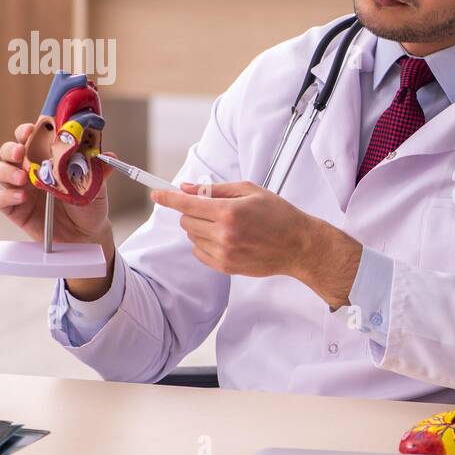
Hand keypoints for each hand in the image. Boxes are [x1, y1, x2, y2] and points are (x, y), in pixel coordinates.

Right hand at [0, 122, 115, 244]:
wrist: (86, 235)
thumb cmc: (88, 205)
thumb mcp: (96, 186)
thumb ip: (97, 170)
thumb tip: (108, 155)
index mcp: (47, 159)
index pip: (32, 138)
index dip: (28, 131)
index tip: (32, 129)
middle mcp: (30, 170)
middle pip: (10, 151)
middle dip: (12, 148)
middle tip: (21, 151)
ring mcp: (20, 188)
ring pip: (0, 170)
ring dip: (8, 171)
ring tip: (23, 178)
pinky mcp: (15, 208)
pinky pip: (0, 198)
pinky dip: (7, 195)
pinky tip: (22, 196)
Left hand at [151, 180, 362, 306]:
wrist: (299, 246)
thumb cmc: (278, 214)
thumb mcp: (251, 191)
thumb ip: (216, 189)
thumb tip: (188, 188)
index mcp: (229, 211)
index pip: (188, 203)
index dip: (168, 197)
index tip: (156, 193)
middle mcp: (224, 233)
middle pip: (186, 220)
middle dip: (193, 211)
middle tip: (212, 209)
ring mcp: (224, 253)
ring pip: (192, 236)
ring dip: (200, 228)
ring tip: (224, 225)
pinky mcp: (226, 266)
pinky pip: (199, 253)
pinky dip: (204, 243)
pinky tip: (224, 239)